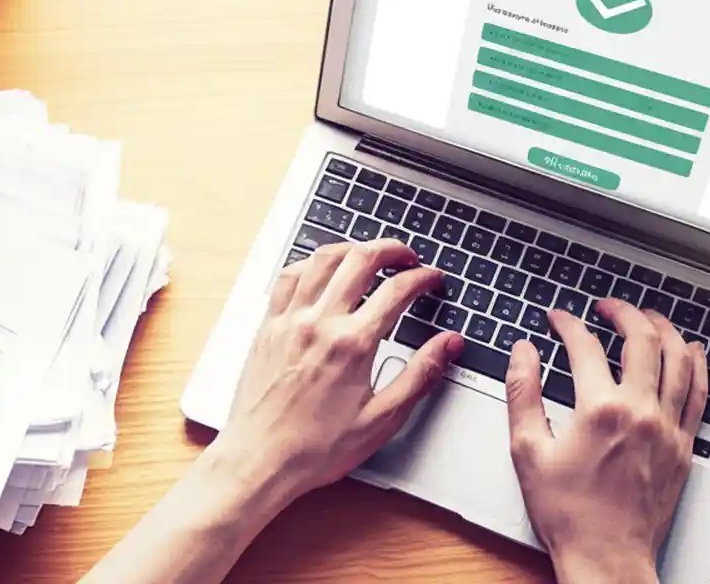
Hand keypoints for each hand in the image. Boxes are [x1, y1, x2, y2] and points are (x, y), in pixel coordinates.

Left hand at [212, 239, 464, 501]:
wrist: (260, 460)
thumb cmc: (316, 448)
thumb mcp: (382, 419)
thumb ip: (420, 375)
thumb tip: (449, 344)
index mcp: (352, 344)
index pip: (396, 290)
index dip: (422, 277)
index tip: (432, 278)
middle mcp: (319, 323)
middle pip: (360, 259)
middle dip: (391, 249)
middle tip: (407, 256)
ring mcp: (289, 320)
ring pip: (322, 259)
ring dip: (351, 248)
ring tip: (369, 254)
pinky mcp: (268, 326)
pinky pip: (288, 277)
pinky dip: (310, 263)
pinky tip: (320, 268)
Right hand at [505, 299, 707, 583]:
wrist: (605, 555)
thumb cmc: (567, 511)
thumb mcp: (527, 449)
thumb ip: (523, 392)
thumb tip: (522, 352)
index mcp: (599, 410)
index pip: (585, 346)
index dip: (567, 324)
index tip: (557, 319)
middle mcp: (640, 412)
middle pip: (641, 339)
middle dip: (622, 312)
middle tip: (606, 307)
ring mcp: (668, 428)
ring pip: (678, 359)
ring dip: (663, 329)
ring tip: (648, 317)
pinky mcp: (684, 446)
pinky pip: (699, 393)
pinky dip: (696, 365)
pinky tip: (689, 351)